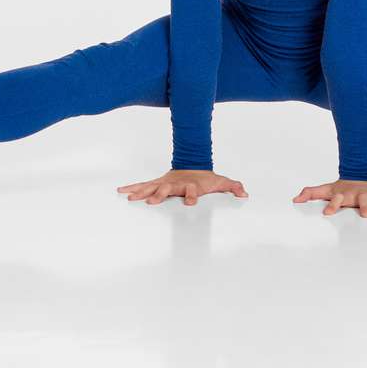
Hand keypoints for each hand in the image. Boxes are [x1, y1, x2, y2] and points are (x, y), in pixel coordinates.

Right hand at [117, 169, 248, 206]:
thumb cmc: (206, 178)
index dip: (192, 195)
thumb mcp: (220, 182)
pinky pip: (143, 186)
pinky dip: (132, 188)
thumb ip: (233, 187)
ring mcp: (165, 183)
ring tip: (129, 197)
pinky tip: (121, 191)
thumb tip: (245, 193)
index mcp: (192, 185)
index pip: (192, 190)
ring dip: (141, 192)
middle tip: (151, 202)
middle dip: (160, 195)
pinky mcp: (158, 184)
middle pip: (167, 189)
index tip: (190, 202)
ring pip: (151, 187)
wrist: (193, 165)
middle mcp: (176, 183)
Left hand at [293, 179, 366, 217]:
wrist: (360, 175)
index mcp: (346, 194)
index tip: (326, 213)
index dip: (332, 206)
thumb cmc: (343, 188)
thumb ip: (311, 193)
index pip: (337, 200)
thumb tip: (295, 198)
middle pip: (363, 200)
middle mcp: (361, 194)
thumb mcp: (327, 190)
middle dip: (365, 207)